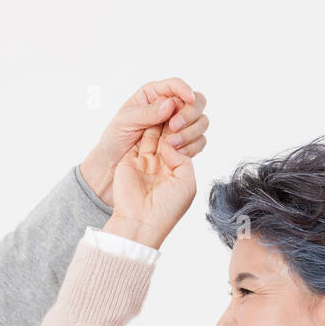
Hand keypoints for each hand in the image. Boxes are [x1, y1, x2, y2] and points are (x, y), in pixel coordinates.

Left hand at [80, 77, 208, 207]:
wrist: (113, 163)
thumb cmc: (115, 138)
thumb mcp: (125, 121)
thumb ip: (147, 112)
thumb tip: (170, 104)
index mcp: (154, 95)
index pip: (176, 85)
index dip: (185, 90)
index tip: (189, 99)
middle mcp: (170, 107)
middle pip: (196, 102)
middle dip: (189, 113)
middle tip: (174, 126)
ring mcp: (179, 125)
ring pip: (201, 121)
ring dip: (191, 131)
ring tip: (172, 143)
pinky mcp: (184, 143)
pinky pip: (199, 141)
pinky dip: (193, 146)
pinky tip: (179, 152)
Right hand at [102, 110, 195, 250]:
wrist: (140, 220)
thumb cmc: (166, 208)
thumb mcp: (187, 182)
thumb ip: (183, 158)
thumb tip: (170, 142)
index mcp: (179, 170)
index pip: (186, 142)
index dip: (189, 129)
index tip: (192, 119)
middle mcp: (164, 162)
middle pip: (172, 134)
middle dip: (177, 121)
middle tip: (178, 111)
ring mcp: (148, 159)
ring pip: (157, 132)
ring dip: (163, 119)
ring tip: (170, 105)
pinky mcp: (133, 157)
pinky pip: (142, 137)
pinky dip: (149, 124)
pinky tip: (156, 112)